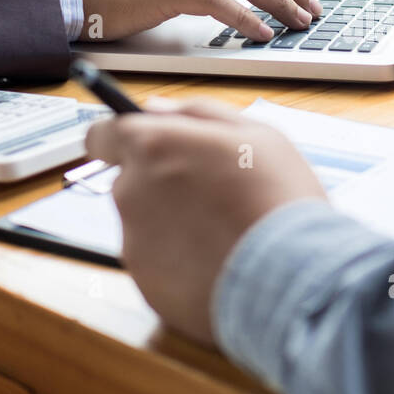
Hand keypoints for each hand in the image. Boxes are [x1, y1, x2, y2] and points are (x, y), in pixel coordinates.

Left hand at [85, 99, 325, 345]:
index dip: (120, 140)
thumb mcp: (257, 134)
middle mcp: (132, 191)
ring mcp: (134, 242)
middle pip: (131, 182)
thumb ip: (198, 113)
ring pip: (145, 225)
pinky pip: (157, 264)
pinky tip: (219, 262)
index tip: (142, 149)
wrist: (291, 275)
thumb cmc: (279, 198)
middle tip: (213, 196)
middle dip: (162, 186)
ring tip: (224, 234)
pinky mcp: (145, 284)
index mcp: (154, 146)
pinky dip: (180, 262)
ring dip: (172, 225)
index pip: (102, 135)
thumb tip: (155, 108)